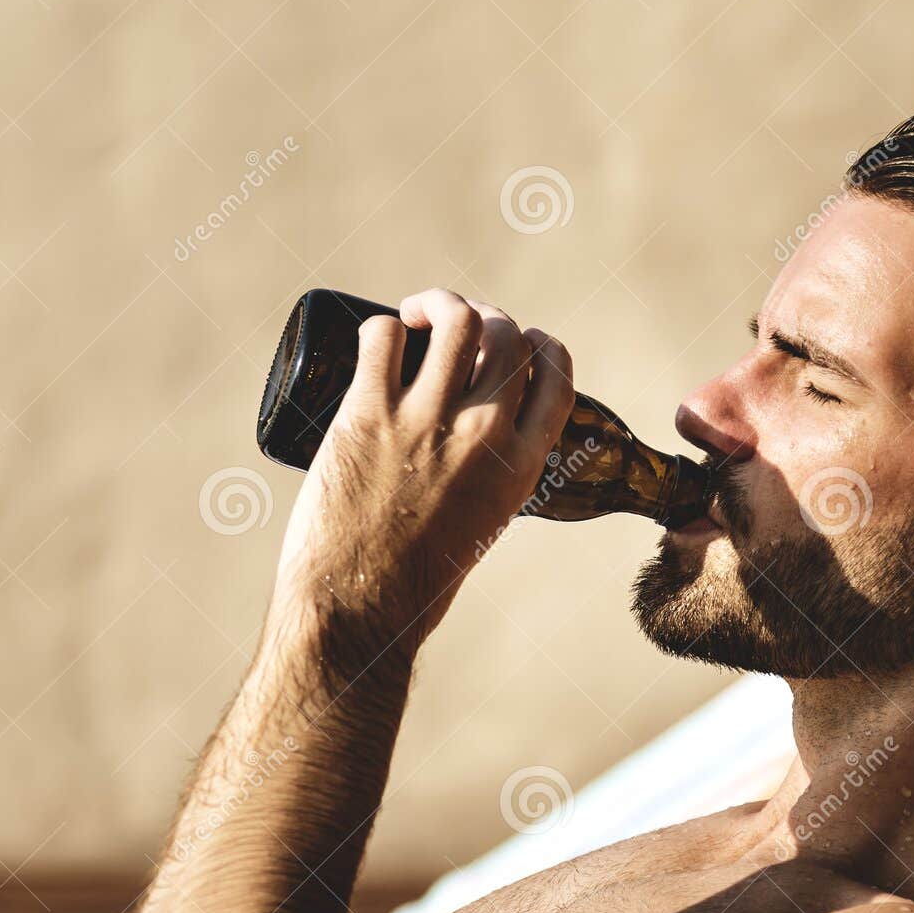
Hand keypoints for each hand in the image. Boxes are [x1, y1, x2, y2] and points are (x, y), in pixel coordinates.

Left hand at [271, 288, 575, 645]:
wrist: (358, 608)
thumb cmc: (415, 580)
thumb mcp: (483, 523)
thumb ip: (491, 474)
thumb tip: (474, 436)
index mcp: (521, 466)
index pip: (555, 377)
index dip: (540, 346)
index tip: (519, 343)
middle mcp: (484, 435)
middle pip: (506, 335)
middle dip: (486, 317)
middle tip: (454, 329)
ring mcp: (426, 421)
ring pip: (455, 319)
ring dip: (439, 304)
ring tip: (418, 318)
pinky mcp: (368, 415)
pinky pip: (383, 336)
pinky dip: (383, 326)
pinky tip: (378, 340)